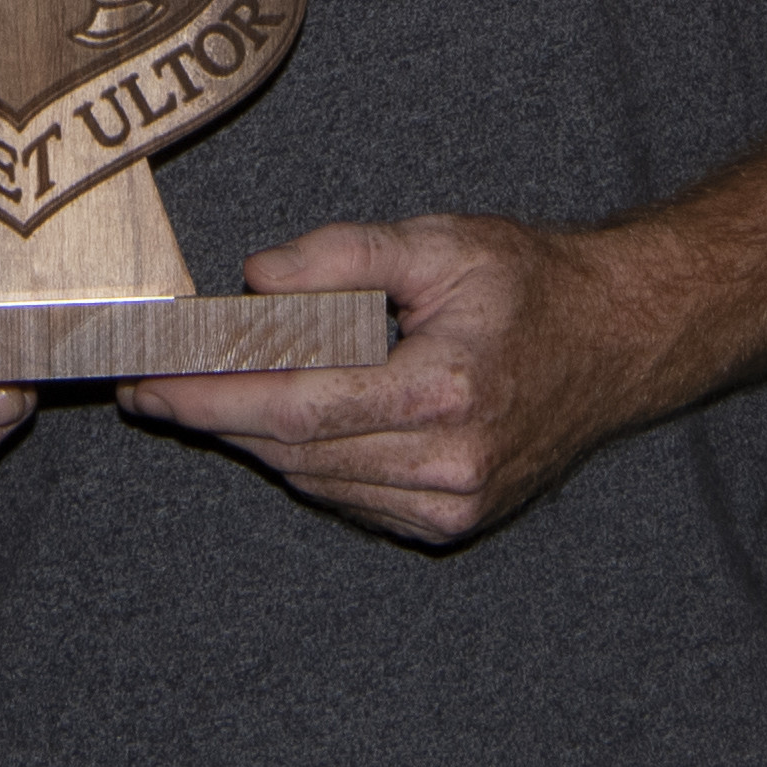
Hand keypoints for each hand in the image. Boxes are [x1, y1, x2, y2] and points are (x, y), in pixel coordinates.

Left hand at [122, 215, 672, 547]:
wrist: (617, 342)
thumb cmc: (530, 285)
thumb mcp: (439, 243)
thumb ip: (342, 256)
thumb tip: (254, 280)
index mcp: (445, 390)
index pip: (293, 406)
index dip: (210, 397)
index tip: (149, 383)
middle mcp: (449, 464)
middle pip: (293, 450)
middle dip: (216, 416)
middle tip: (156, 383)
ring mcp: (452, 504)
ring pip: (314, 479)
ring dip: (259, 437)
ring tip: (220, 389)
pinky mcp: (451, 522)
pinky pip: (348, 498)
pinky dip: (310, 459)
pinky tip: (298, 418)